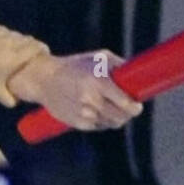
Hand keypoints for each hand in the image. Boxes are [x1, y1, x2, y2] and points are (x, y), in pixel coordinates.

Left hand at [0, 25, 48, 106]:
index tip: (43, 55)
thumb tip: (17, 102)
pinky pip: (2, 31)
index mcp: (15, 56)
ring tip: (12, 51)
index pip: (38, 47)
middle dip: (31, 46)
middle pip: (28, 40)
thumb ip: (10, 98)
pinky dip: (3, 37)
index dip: (43, 50)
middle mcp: (10, 41)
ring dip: (17, 41)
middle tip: (29, 55)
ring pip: (15, 34)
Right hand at [7, 51, 142, 129]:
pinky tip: (97, 109)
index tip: (138, 105)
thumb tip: (140, 75)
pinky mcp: (78, 124)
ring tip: (110, 105)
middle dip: (128, 113)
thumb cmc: (75, 65)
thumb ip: (119, 65)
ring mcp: (84, 114)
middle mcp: (91, 100)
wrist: (44, 79)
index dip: (135, 107)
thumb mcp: (98, 57)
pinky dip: (102, 120)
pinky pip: (99, 127)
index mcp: (98, 82)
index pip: (125, 103)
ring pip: (111, 123)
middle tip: (129, 107)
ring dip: (116, 117)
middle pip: (121, 117)